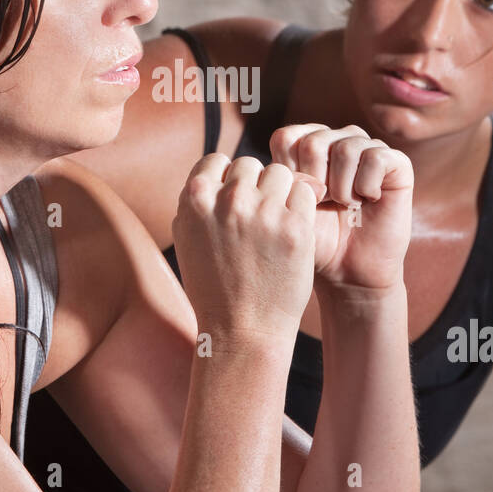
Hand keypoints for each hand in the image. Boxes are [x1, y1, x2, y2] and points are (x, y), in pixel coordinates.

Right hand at [171, 153, 319, 339]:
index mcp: (195, 200)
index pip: (217, 161)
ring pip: (280, 173)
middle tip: (258, 217)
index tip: (234, 202)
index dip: (227, 179)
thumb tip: (217, 171)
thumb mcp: (187, 241)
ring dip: (281, 192)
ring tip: (277, 223)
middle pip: (250, 165)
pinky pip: (305, 193)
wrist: (243, 331)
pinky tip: (294, 229)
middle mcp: (229, 200)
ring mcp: (263, 212)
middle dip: (255, 186)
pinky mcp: (296, 227)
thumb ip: (197, 203)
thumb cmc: (214, 288)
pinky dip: (302, 206)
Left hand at [269, 124, 413, 295]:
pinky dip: (366, 186)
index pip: (287, 138)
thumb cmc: (314, 239)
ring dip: (341, 188)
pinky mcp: (396, 162)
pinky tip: (368, 201)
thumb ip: (275, 178)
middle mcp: (338, 139)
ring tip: (345, 205)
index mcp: (308, 143)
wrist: (347, 269)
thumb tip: (266, 164)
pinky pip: (376, 158)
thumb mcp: (285, 207)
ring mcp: (368, 147)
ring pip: (345, 148)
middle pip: (313, 142)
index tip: (297, 201)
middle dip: (314, 182)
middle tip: (325, 204)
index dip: (289, 174)